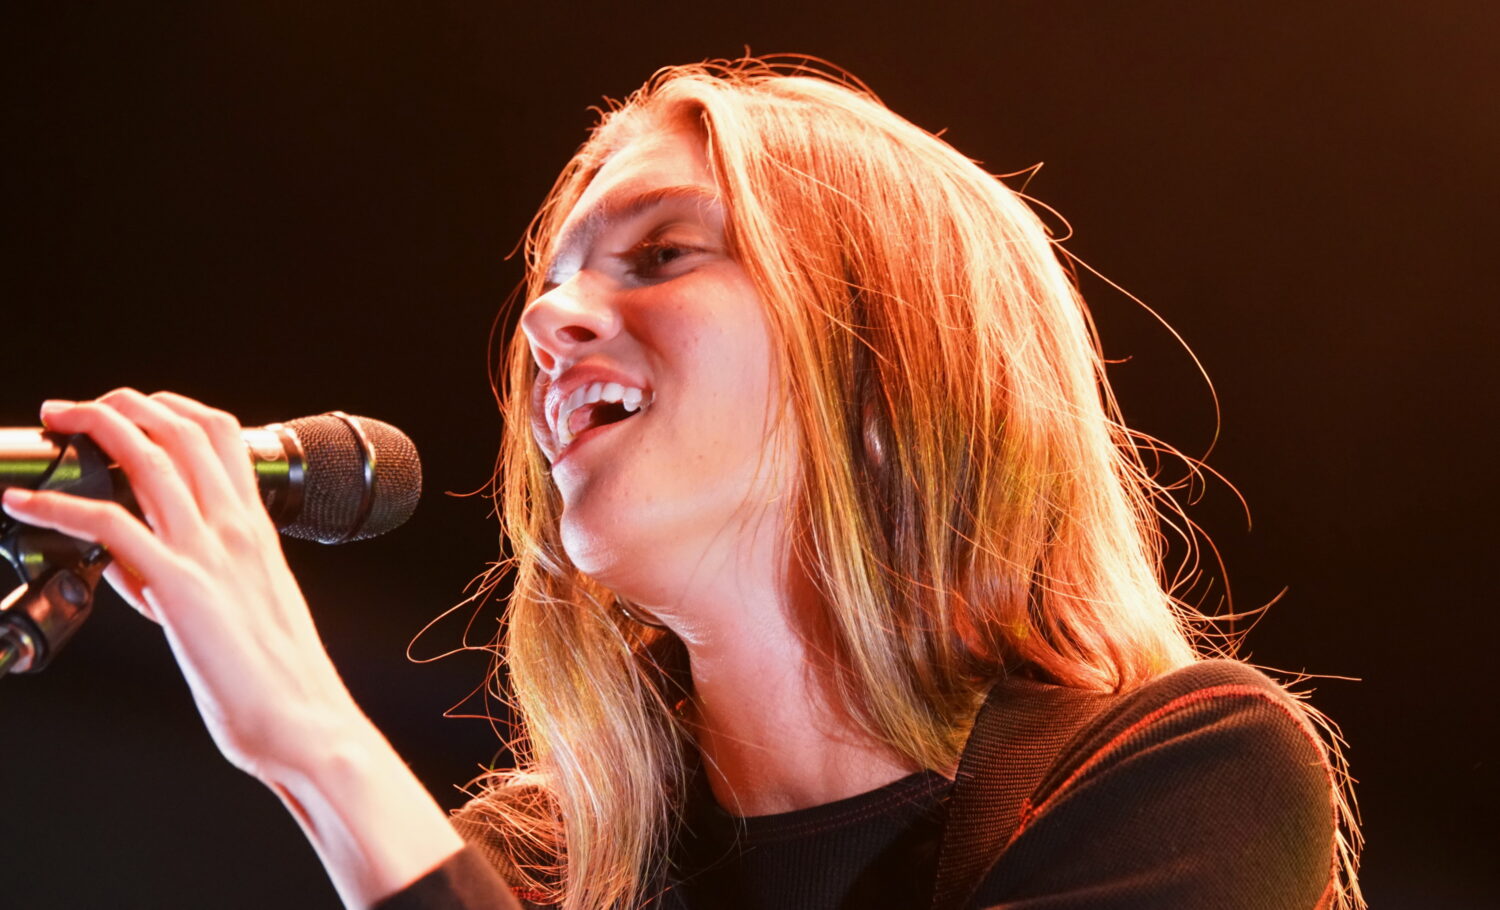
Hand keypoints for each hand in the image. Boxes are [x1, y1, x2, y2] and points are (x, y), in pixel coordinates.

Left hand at [1, 389, 365, 779]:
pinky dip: (58, 506)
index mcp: (257, 529)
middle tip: (75, 408)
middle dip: (121, 403)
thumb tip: (125, 563)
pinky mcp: (180, 588)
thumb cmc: (280, 677)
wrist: (304, 721)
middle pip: (180, 429)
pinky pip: (109, 525)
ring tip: (54, 423)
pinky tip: (26, 503)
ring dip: (93, 427)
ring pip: (148, 458)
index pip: (220, 434)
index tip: (129, 407)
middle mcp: (235, 529)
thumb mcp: (242, 609)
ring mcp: (209, 553)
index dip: (169, 407)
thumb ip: (182, 576)